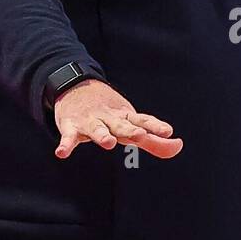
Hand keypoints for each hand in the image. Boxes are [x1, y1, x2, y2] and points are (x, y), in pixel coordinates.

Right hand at [54, 79, 182, 159]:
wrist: (75, 86)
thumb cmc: (109, 112)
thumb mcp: (131, 124)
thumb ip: (154, 141)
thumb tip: (178, 146)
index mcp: (126, 117)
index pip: (143, 120)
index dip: (155, 126)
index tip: (168, 132)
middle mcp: (110, 118)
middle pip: (121, 125)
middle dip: (131, 130)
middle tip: (140, 135)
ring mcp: (90, 121)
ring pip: (96, 129)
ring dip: (101, 135)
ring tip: (107, 142)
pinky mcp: (71, 126)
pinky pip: (68, 137)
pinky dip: (65, 144)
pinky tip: (62, 153)